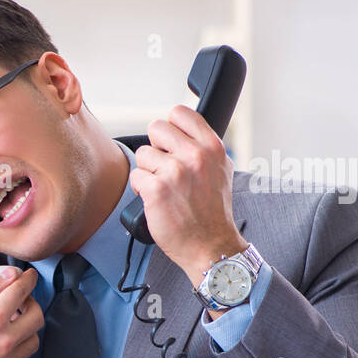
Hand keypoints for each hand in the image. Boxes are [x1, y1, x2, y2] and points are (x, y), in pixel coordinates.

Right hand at [0, 267, 42, 357]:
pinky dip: (19, 354)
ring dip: (26, 330)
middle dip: (31, 304)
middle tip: (19, 301)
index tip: (28, 279)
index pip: (23, 292)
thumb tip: (10, 277)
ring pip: (33, 343)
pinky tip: (4, 346)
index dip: (27, 280)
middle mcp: (2, 343)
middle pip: (37, 318)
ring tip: (10, 324)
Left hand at [129, 105, 245, 287]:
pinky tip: (155, 199)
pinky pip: (135, 177)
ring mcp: (174, 172)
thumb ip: (203, 146)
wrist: (211, 245)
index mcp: (212, 147)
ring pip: (143, 154)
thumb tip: (184, 129)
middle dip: (156, 148)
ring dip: (148, 171)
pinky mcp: (156, 190)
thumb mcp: (221, 169)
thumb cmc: (213, 211)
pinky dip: (140, 189)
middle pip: (156, 128)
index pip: (179, 113)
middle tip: (164, 167)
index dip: (171, 128)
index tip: (171, 143)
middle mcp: (194, 156)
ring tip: (163, 187)